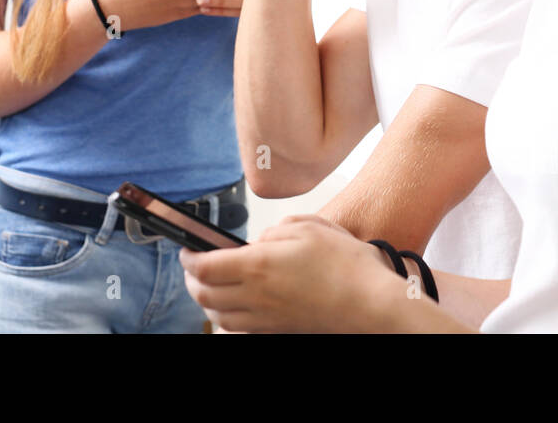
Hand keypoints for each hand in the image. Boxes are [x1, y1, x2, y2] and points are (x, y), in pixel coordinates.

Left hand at [179, 215, 405, 332]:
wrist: (370, 304)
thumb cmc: (345, 265)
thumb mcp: (307, 228)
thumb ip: (274, 232)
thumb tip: (257, 243)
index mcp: (257, 266)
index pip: (204, 266)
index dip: (188, 257)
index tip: (187, 249)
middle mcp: (256, 297)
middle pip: (204, 295)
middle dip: (191, 281)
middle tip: (193, 267)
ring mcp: (267, 319)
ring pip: (218, 317)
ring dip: (207, 301)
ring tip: (209, 286)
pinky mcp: (279, 330)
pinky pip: (240, 330)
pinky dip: (227, 319)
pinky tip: (234, 309)